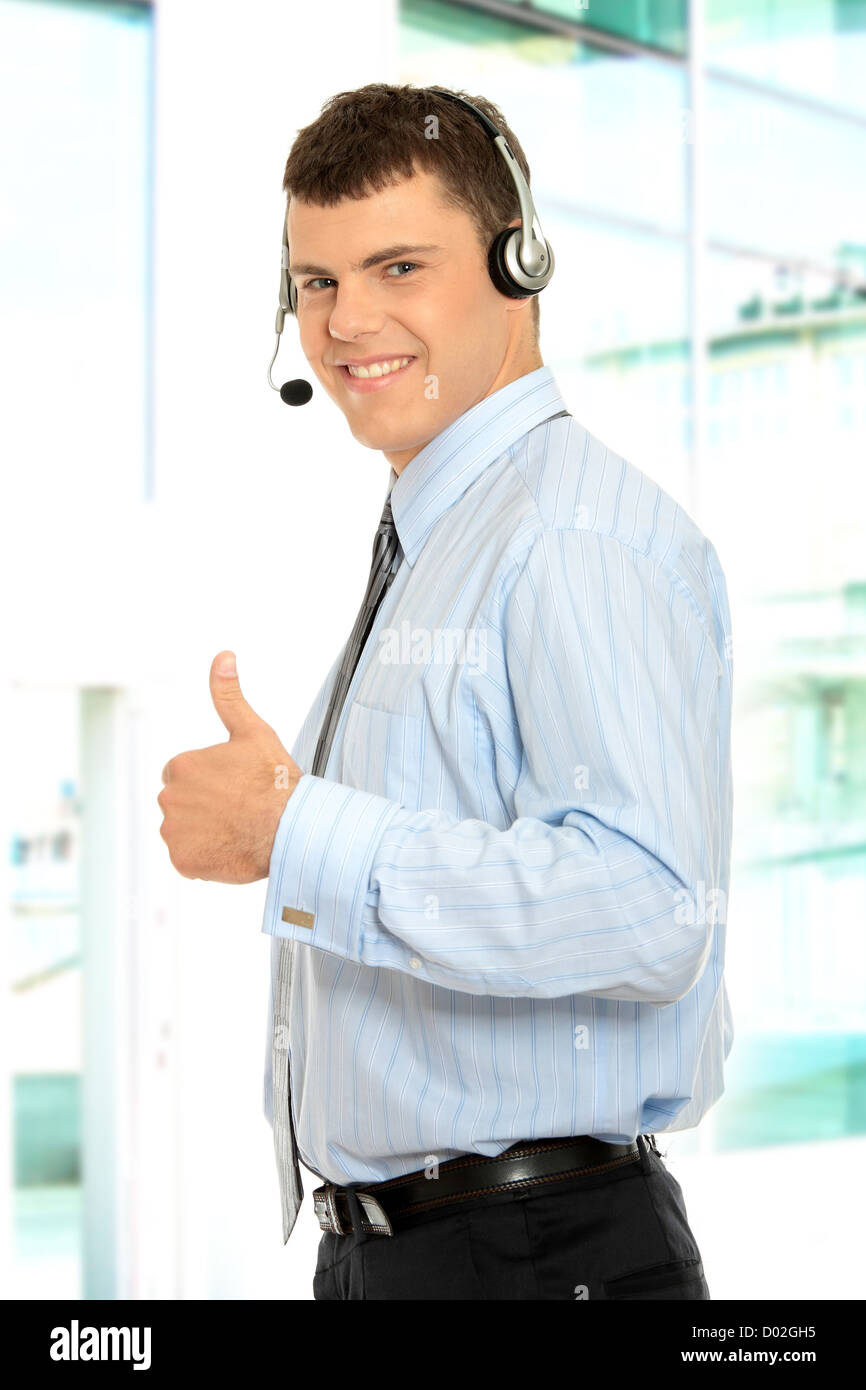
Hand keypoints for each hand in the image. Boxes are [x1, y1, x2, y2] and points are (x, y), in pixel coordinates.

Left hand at [157, 651, 301, 882]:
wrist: (292, 829)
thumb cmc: (275, 780)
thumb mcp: (253, 731)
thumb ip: (228, 696)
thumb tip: (223, 656)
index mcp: (181, 766)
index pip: (183, 775)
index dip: (210, 781)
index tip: (234, 786)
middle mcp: (169, 798)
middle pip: (181, 803)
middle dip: (203, 806)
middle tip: (238, 808)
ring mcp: (174, 833)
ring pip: (184, 831)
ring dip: (204, 832)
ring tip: (237, 829)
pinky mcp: (182, 862)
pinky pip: (188, 859)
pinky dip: (206, 857)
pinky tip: (231, 847)